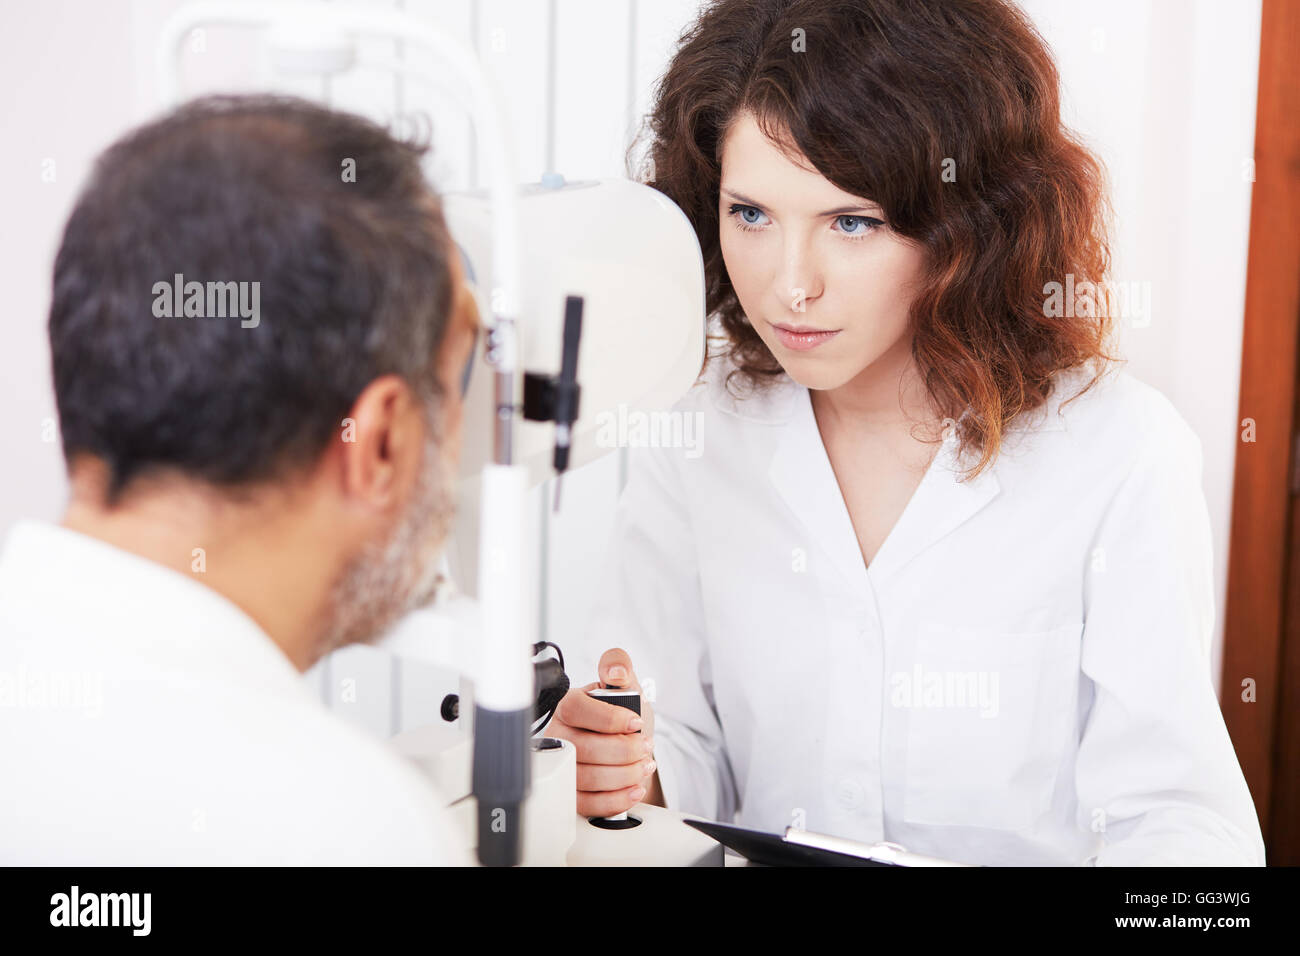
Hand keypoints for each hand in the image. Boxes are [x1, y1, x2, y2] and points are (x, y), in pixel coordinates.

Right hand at [547, 648, 661, 816]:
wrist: (629, 747)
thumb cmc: (624, 716)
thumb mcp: (627, 687)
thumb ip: (619, 666)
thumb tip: (615, 672)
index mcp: (569, 705)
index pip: (578, 709)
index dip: (610, 719)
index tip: (636, 724)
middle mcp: (560, 735)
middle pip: (585, 748)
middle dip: (625, 751)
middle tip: (646, 748)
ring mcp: (562, 765)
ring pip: (587, 777)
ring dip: (625, 775)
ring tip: (644, 766)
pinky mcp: (570, 793)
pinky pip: (587, 803)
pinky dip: (617, 798)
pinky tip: (634, 787)